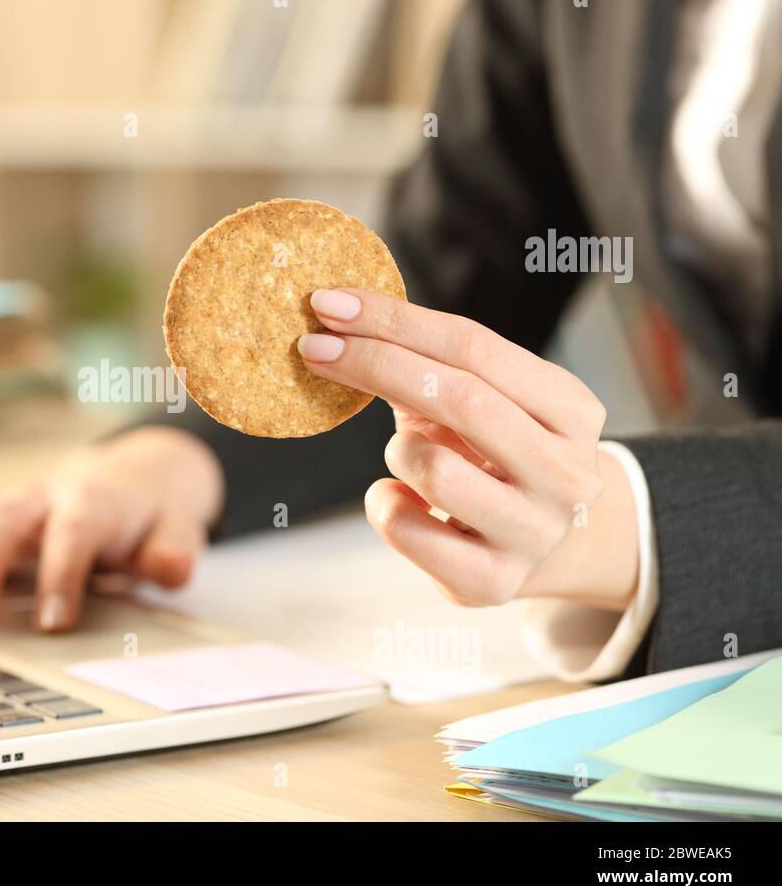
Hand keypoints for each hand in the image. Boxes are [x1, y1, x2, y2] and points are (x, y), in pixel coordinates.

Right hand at [0, 426, 222, 630]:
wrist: (129, 483)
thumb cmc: (145, 520)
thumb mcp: (175, 531)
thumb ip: (174, 549)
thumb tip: (172, 567)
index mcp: (94, 504)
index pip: (75, 531)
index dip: (62, 572)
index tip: (54, 620)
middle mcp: (43, 500)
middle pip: (8, 516)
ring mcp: (7, 506)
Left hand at [298, 288, 638, 609]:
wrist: (540, 546)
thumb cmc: (493, 455)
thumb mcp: (480, 402)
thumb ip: (427, 365)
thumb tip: (338, 322)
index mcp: (573, 410)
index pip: (474, 347)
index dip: (394, 321)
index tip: (329, 304)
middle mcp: (567, 473)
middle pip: (458, 398)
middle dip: (373, 364)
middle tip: (312, 348)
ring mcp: (534, 532)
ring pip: (431, 469)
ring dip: (397, 452)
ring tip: (411, 458)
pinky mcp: (491, 581)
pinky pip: (404, 525)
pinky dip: (385, 503)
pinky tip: (406, 503)